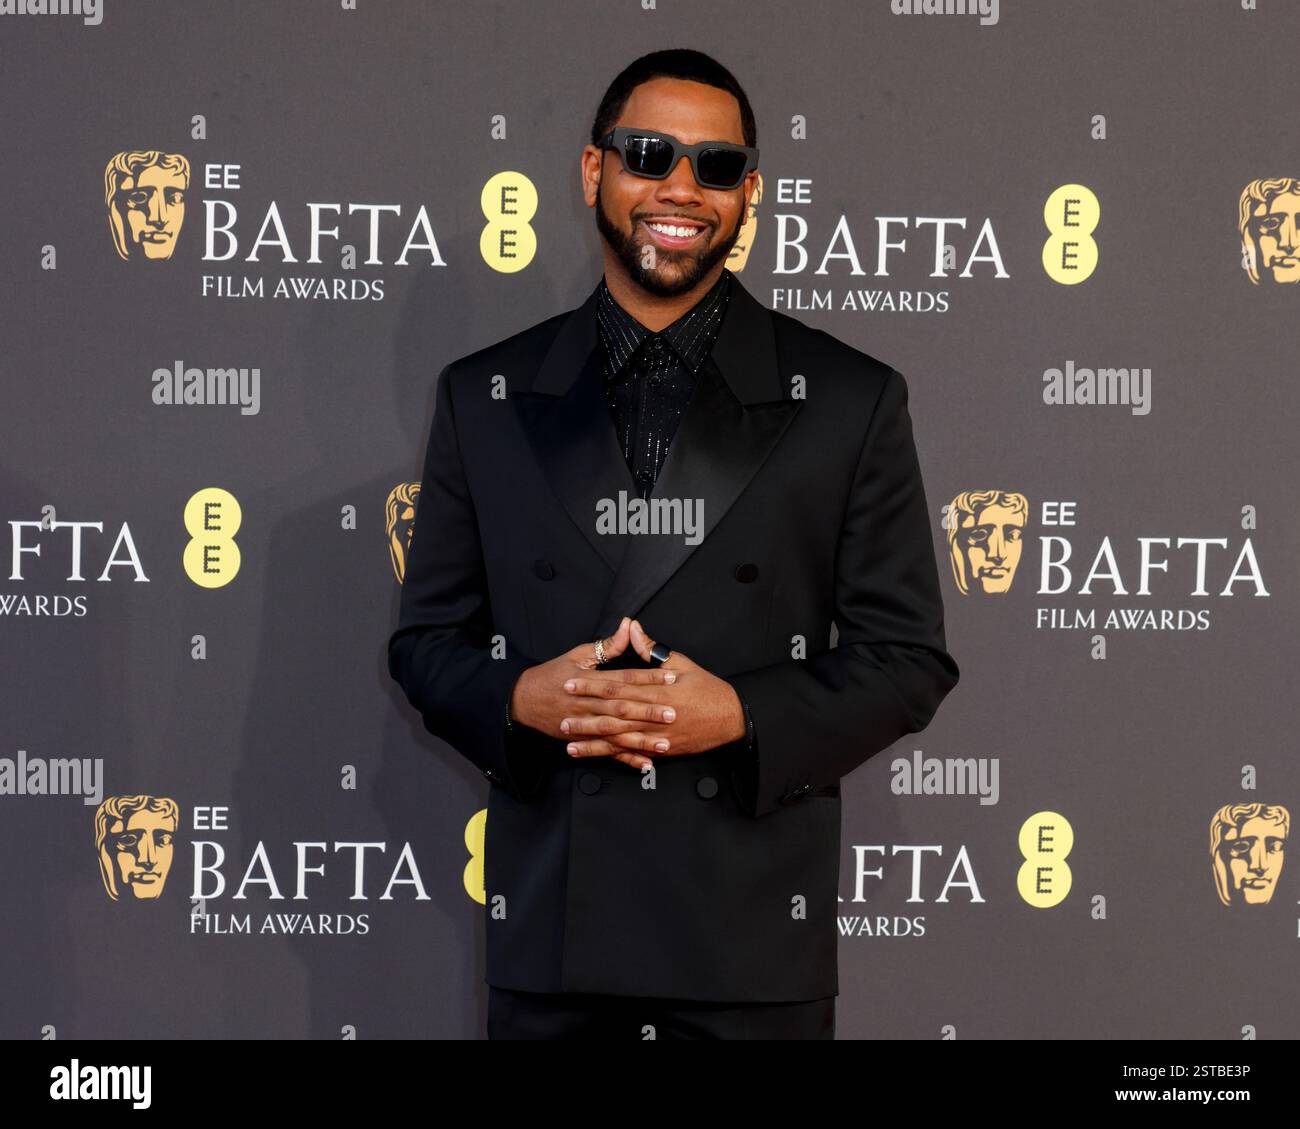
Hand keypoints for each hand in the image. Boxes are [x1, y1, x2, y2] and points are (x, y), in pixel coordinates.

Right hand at [510, 616, 677, 770]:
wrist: (523, 699)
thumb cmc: (553, 674)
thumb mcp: (578, 655)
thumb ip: (607, 645)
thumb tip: (627, 626)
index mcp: (589, 680)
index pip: (623, 677)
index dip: (647, 677)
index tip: (670, 677)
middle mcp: (587, 703)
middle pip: (621, 707)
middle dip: (647, 711)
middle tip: (672, 712)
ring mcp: (584, 724)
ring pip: (616, 733)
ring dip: (641, 740)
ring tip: (664, 743)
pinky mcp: (583, 740)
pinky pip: (607, 751)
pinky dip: (626, 759)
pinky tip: (645, 763)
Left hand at [561, 618, 745, 761]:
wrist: (732, 718)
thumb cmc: (708, 689)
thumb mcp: (682, 663)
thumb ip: (653, 649)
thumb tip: (632, 628)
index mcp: (658, 690)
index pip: (618, 684)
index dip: (592, 684)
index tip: (571, 682)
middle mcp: (655, 714)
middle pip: (614, 714)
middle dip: (586, 715)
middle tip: (562, 716)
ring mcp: (658, 736)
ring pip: (620, 739)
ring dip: (594, 741)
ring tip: (570, 742)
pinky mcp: (662, 750)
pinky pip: (634, 754)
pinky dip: (615, 757)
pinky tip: (598, 757)